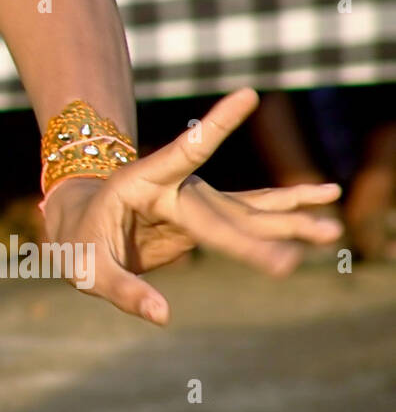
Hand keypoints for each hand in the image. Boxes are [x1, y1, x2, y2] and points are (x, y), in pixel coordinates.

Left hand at [41, 88, 342, 325]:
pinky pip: (252, 216)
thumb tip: (163, 315)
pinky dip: (286, 214)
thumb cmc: (79, 241)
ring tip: (333, 230)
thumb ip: (123, 290)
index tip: (247, 95)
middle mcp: (176, 186)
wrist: (80, 223)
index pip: (183, 152)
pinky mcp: (207, 218)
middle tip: (297, 256)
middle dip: (260, 236)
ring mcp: (196, 201)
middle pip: (223, 214)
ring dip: (291, 222)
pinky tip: (324, 207)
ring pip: (249, 213)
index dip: (216, 125)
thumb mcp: (87, 268)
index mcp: (140, 182)